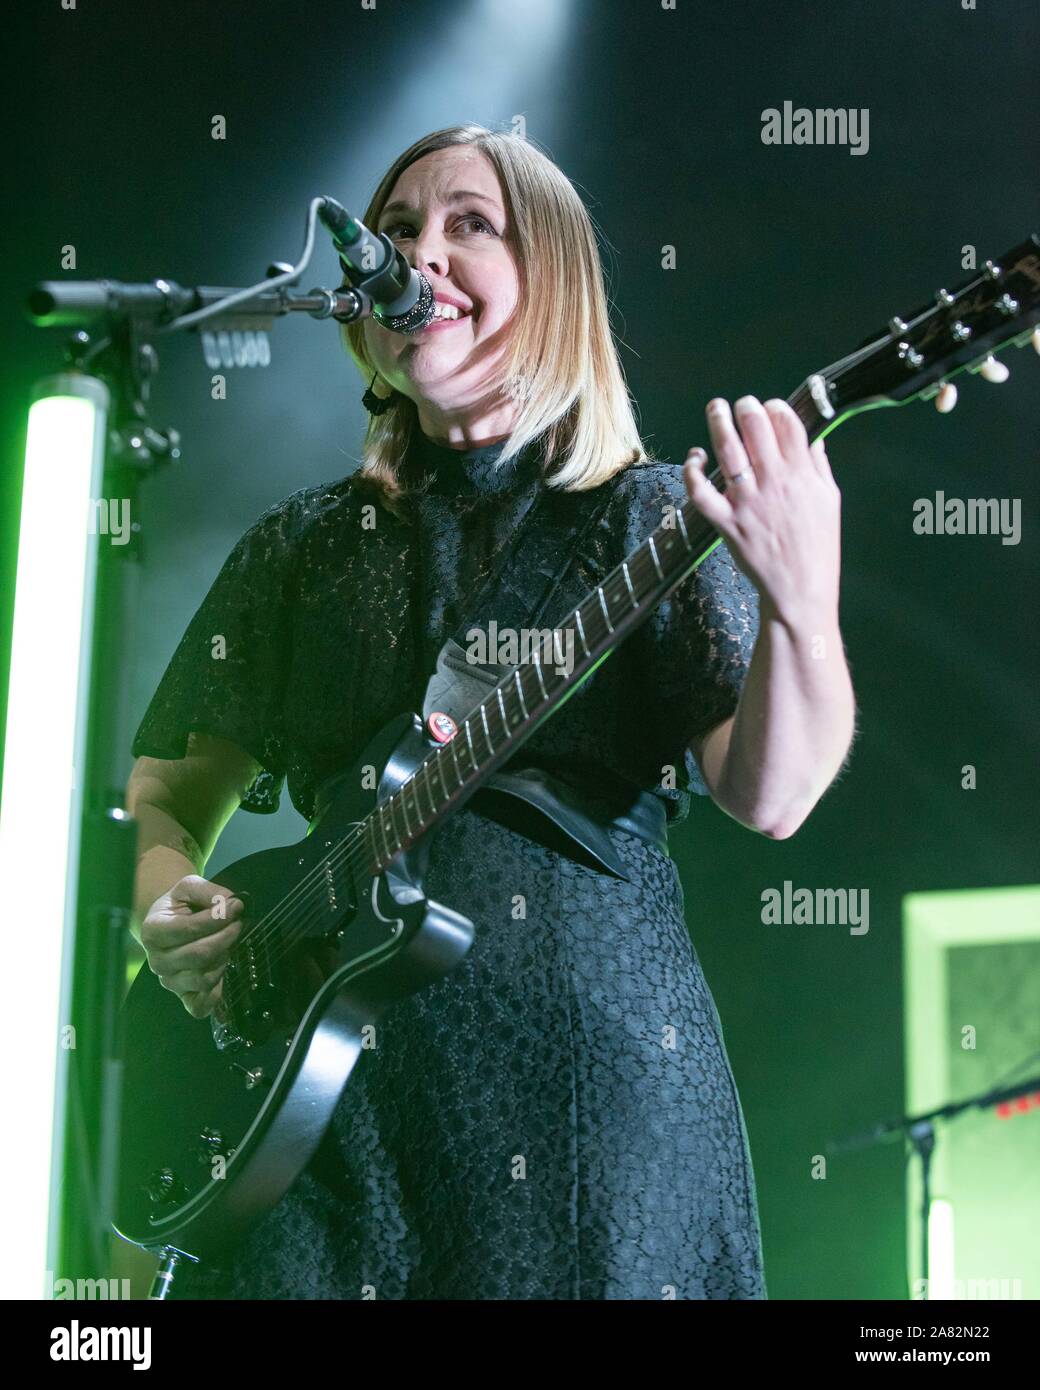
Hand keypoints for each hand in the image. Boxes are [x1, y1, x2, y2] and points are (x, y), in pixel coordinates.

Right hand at [140, 875, 244, 1018]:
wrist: (170, 923)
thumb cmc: (180, 905)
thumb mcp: (188, 888)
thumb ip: (208, 891)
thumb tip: (231, 903)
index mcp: (152, 931)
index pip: (189, 929)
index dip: (218, 918)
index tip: (237, 907)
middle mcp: (156, 961)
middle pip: (199, 955)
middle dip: (226, 937)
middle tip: (238, 924)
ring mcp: (168, 982)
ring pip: (204, 979)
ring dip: (223, 959)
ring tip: (227, 944)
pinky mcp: (182, 997)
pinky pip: (201, 1006)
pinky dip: (216, 991)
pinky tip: (222, 968)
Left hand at [682, 397, 841, 625]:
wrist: (800, 590)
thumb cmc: (817, 547)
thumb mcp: (830, 501)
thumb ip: (820, 467)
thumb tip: (814, 440)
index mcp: (802, 475)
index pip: (787, 423)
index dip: (775, 407)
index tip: (770, 407)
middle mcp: (774, 483)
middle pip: (756, 427)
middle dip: (746, 407)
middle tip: (739, 404)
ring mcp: (748, 501)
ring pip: (728, 451)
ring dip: (718, 422)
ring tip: (716, 409)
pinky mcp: (727, 522)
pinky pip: (701, 492)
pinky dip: (693, 471)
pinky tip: (695, 458)